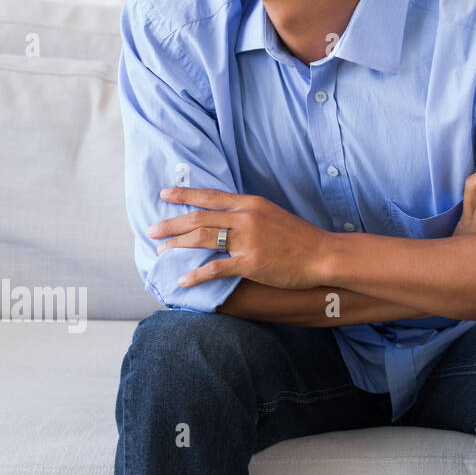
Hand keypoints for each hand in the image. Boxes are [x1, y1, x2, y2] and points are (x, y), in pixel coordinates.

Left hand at [149, 187, 330, 288]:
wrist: (324, 254)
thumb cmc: (300, 238)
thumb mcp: (273, 215)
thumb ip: (249, 214)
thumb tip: (225, 218)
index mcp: (251, 204)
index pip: (211, 196)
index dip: (185, 194)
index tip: (164, 194)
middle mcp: (247, 218)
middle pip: (199, 217)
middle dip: (171, 224)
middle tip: (151, 230)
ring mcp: (248, 240)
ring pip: (202, 238)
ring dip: (177, 245)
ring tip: (162, 252)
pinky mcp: (251, 262)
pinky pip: (215, 268)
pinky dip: (196, 275)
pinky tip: (183, 280)